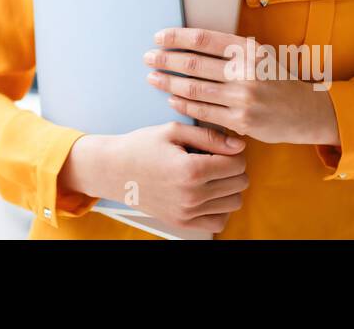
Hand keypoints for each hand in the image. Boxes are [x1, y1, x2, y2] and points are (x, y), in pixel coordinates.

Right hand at [58, 124, 247, 233]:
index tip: (221, 146)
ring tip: (212, 175)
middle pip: (240, 183)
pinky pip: (219, 222)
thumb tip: (239, 145)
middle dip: (234, 168)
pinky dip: (220, 208)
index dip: (234, 151)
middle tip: (217, 158)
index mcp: (191, 169)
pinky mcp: (182, 223)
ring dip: (230, 188)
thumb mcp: (173, 130)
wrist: (113, 170)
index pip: (237, 163)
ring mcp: (187, 212)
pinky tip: (208, 194)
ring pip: (234, 203)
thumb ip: (209, 136)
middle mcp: (192, 195)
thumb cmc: (141, 146)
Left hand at [143, 28, 340, 145]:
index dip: (177, 37)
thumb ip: (231, 50)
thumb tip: (190, 43)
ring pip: (194, 89)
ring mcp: (243, 98)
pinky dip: (183, 105)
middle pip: (194, 63)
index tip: (159, 37)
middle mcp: (246, 71)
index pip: (204, 39)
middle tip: (148, 58)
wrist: (306, 111)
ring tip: (152, 78)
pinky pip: (203, 112)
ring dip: (168, 82)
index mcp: (249, 50)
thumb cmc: (277, 79)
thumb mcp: (259, 56)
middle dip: (165, 60)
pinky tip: (171, 98)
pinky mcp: (241, 122)